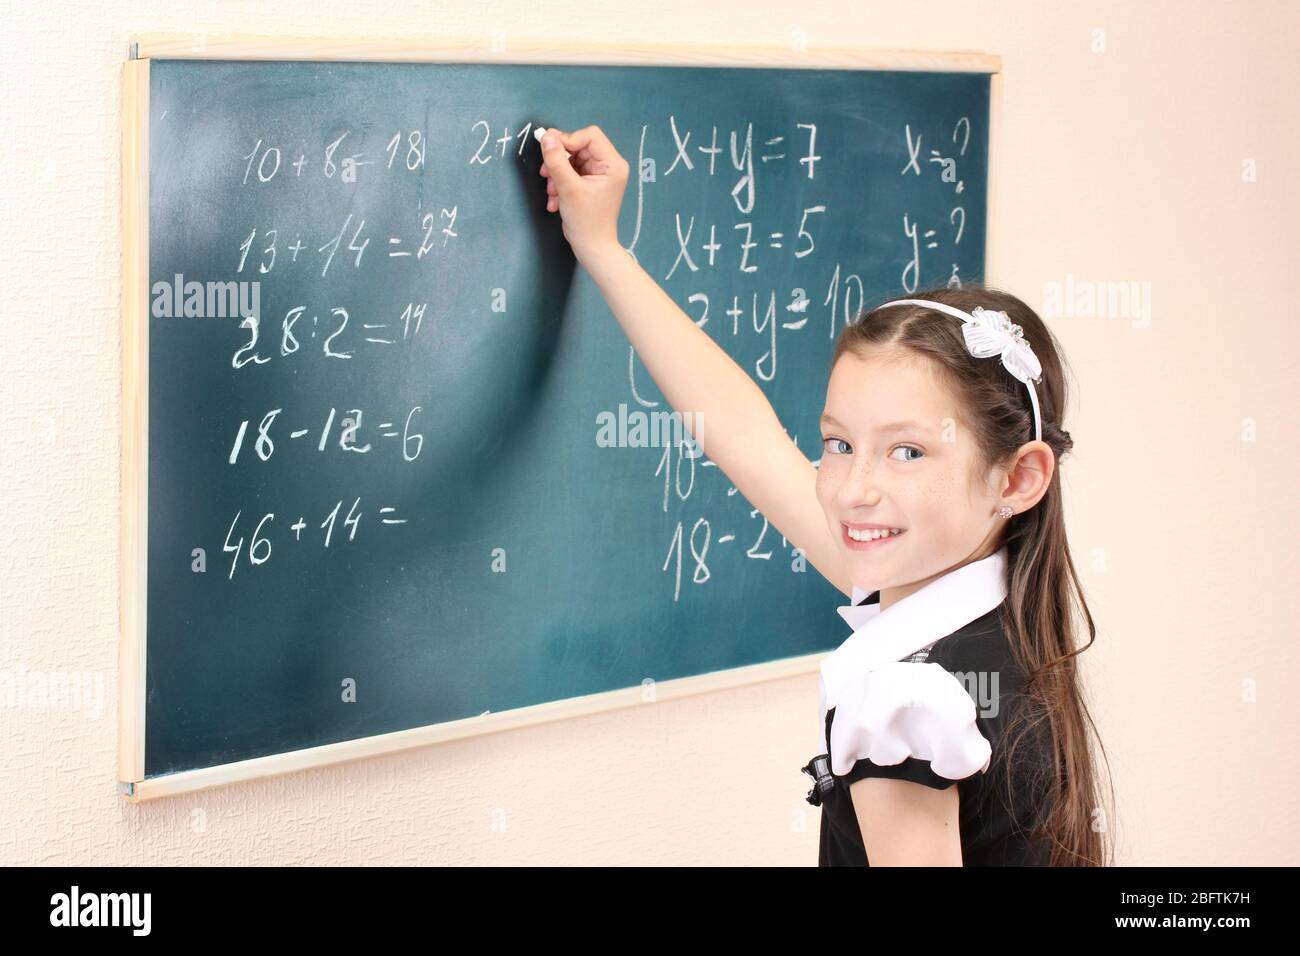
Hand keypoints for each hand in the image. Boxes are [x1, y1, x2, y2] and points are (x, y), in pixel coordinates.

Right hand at [537, 125, 629, 264]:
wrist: (592, 247)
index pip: (589, 136)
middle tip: (546, 175)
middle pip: (578, 147)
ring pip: (572, 160)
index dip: (568, 140)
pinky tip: (555, 199)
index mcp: (613, 164)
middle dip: (560, 162)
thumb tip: (547, 136)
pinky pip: (571, 172)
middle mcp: (609, 165)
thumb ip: (556, 161)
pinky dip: (560, 183)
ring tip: (552, 192)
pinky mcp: (590, 182)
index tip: (550, 151)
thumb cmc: (586, 221)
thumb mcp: (568, 188)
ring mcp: (600, 174)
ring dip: (557, 174)